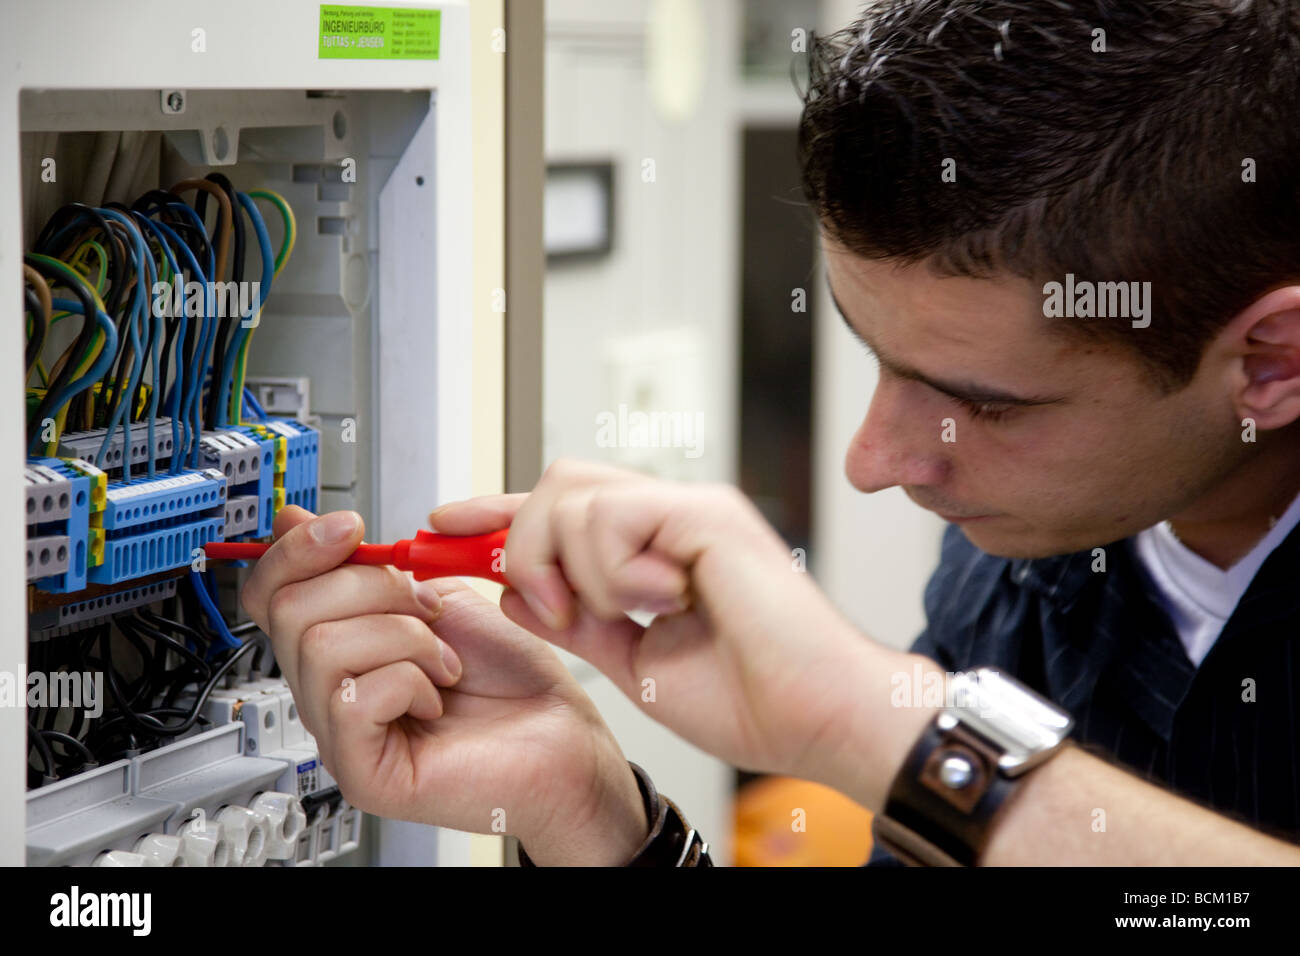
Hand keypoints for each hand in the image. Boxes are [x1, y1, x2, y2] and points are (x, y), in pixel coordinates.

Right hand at [238, 505, 650, 863]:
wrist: (564, 733)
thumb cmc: (514, 677)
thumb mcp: (440, 593)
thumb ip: (374, 562)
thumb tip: (299, 519)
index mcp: (340, 644)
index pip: (268, 591)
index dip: (296, 549)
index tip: (349, 528)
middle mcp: (330, 691)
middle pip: (289, 610)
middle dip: (372, 587)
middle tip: (427, 609)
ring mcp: (340, 735)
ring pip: (321, 647)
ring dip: (404, 636)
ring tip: (444, 661)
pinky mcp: (363, 773)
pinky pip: (353, 699)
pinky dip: (410, 682)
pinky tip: (439, 700)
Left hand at [430, 460, 926, 808]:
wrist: (815, 717)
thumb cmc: (751, 697)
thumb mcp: (636, 663)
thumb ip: (579, 622)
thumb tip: (514, 592)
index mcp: (655, 549)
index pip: (561, 507)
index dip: (496, 512)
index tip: (442, 526)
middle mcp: (671, 517)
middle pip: (557, 483)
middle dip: (524, 540)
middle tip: (550, 605)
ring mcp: (690, 509)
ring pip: (573, 497)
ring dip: (574, 568)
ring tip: (625, 614)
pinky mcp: (707, 514)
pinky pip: (614, 514)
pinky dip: (614, 569)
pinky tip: (659, 603)